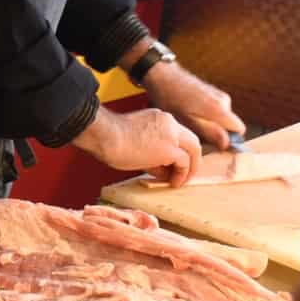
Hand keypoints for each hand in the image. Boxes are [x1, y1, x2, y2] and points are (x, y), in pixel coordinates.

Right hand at [73, 106, 202, 186]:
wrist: (105, 135)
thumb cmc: (109, 137)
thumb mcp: (134, 138)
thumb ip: (149, 148)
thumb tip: (158, 167)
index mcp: (159, 117)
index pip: (176, 133)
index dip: (177, 150)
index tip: (169, 164)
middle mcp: (170, 122)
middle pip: (191, 141)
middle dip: (191, 159)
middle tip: (183, 173)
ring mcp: (172, 135)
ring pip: (194, 150)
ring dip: (189, 168)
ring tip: (179, 181)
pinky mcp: (171, 149)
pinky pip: (185, 163)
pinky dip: (182, 174)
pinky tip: (174, 183)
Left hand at [144, 63, 244, 150]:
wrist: (163, 76)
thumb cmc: (171, 100)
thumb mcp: (187, 121)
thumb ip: (209, 132)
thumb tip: (228, 144)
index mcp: (220, 108)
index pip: (239, 130)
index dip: (229, 139)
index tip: (213, 142)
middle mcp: (224, 100)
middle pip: (230, 125)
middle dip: (217, 132)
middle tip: (196, 131)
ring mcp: (219, 94)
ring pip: (222, 118)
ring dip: (210, 123)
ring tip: (189, 119)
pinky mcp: (212, 92)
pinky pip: (216, 110)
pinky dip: (206, 114)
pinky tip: (190, 111)